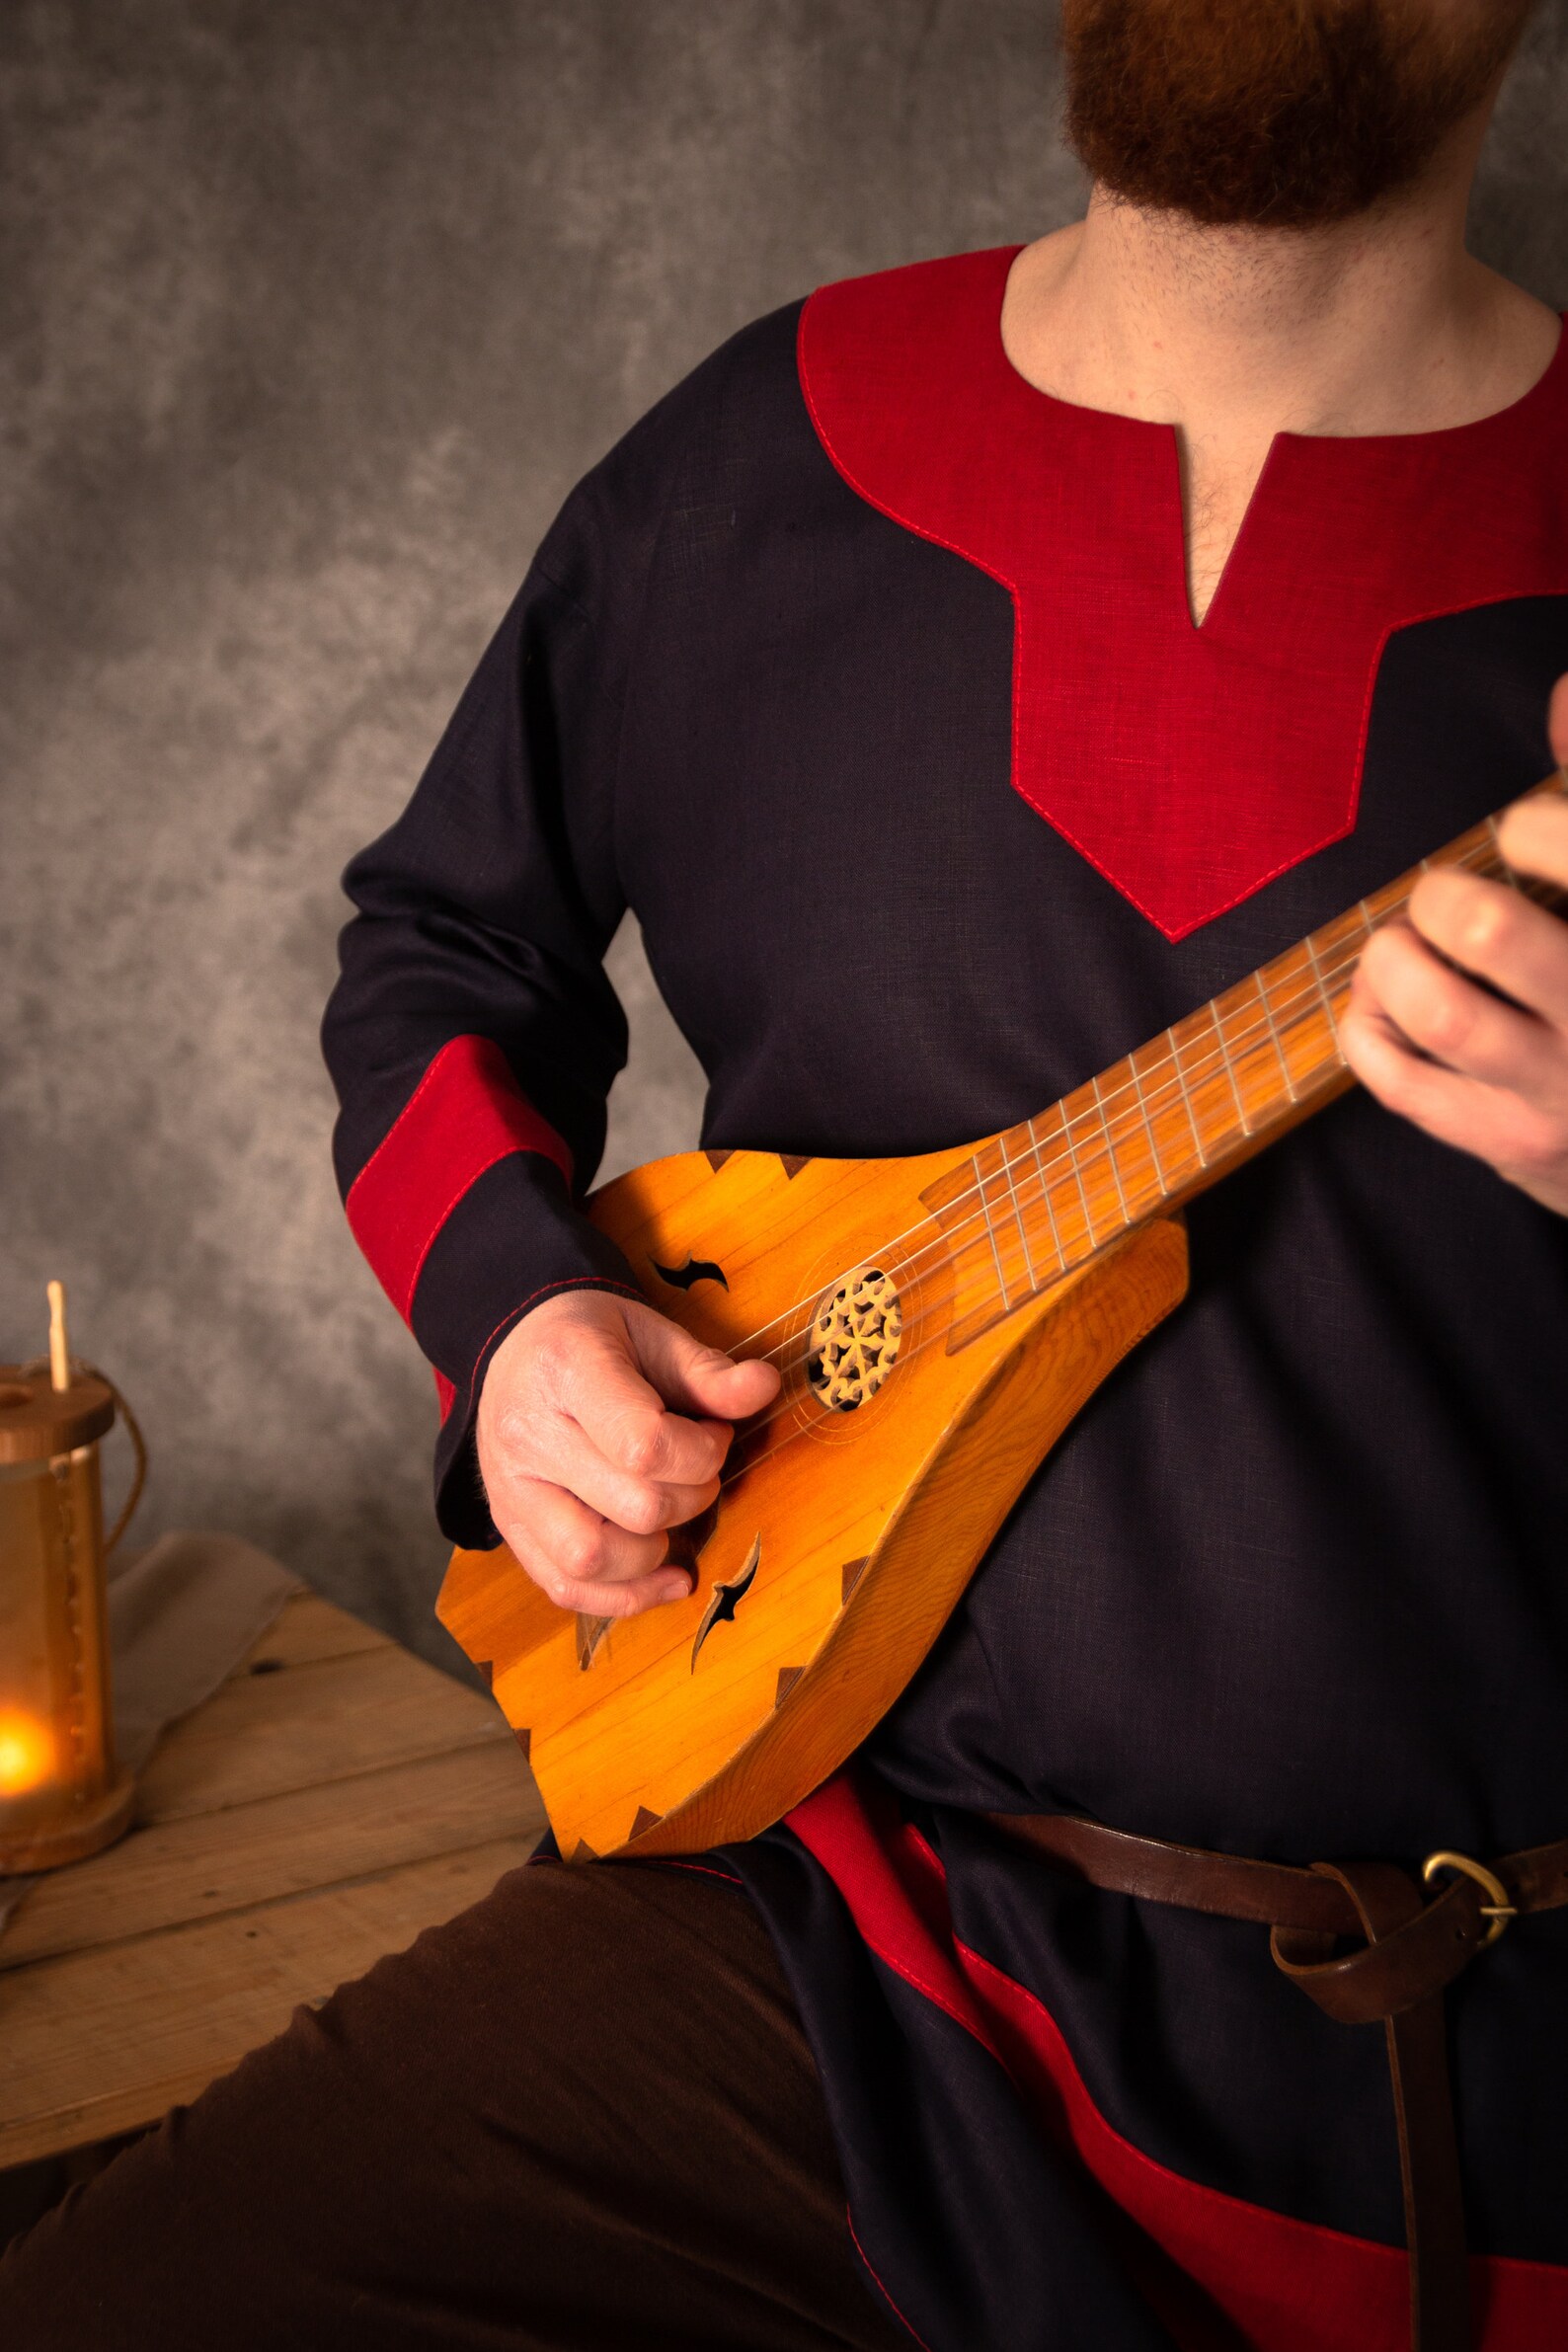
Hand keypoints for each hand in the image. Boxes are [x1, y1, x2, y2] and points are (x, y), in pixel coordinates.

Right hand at [476, 1289, 779, 1619]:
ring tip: (671, 1510)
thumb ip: (709, 1371)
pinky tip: (668, 1576)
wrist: (515, 1346)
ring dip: (655, 1551)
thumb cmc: (593, 1339)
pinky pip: (565, 1587)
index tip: (714, 1434)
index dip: (701, 1453)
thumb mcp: (653, 1333)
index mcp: (567, 1371)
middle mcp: (529, 1435)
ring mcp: (512, 1488)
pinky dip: (626, 1596)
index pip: (644, 1445)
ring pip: (592, 1559)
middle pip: (633, 1506)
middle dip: (692, 1496)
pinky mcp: (511, 1526)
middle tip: (698, 1466)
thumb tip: (765, 1388)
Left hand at [1339, 672, 1567, 1213]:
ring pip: (1442, 1014)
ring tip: (1399, 952)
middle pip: (1492, 931)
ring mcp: (1563, 1091)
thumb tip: (1558, 695)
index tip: (1521, 836)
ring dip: (1393, 966)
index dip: (1532, 830)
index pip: (1562, 852)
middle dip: (1442, 896)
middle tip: (1442, 898)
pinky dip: (1365, 1032)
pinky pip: (1403, 1084)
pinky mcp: (1511, 1143)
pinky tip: (1379, 1008)